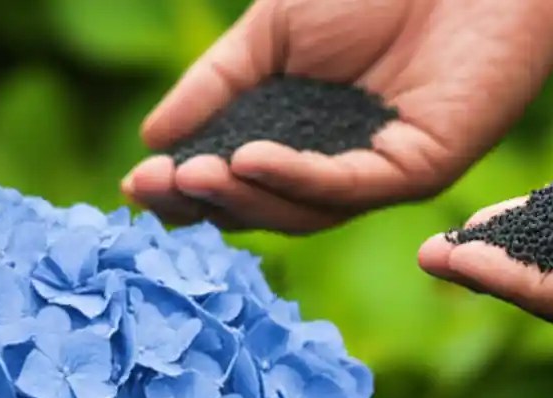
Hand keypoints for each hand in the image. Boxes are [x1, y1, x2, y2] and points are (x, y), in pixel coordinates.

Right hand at [122, 0, 552, 233]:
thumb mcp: (272, 31)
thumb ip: (217, 82)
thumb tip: (153, 136)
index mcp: (294, 133)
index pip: (230, 177)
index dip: (182, 185)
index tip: (136, 182)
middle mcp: (332, 165)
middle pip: (258, 206)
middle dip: (201, 201)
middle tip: (151, 188)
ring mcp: (374, 174)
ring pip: (297, 210)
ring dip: (240, 196)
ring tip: (191, 175)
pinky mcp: (416, 170)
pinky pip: (346, 187)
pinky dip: (294, 177)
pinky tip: (250, 160)